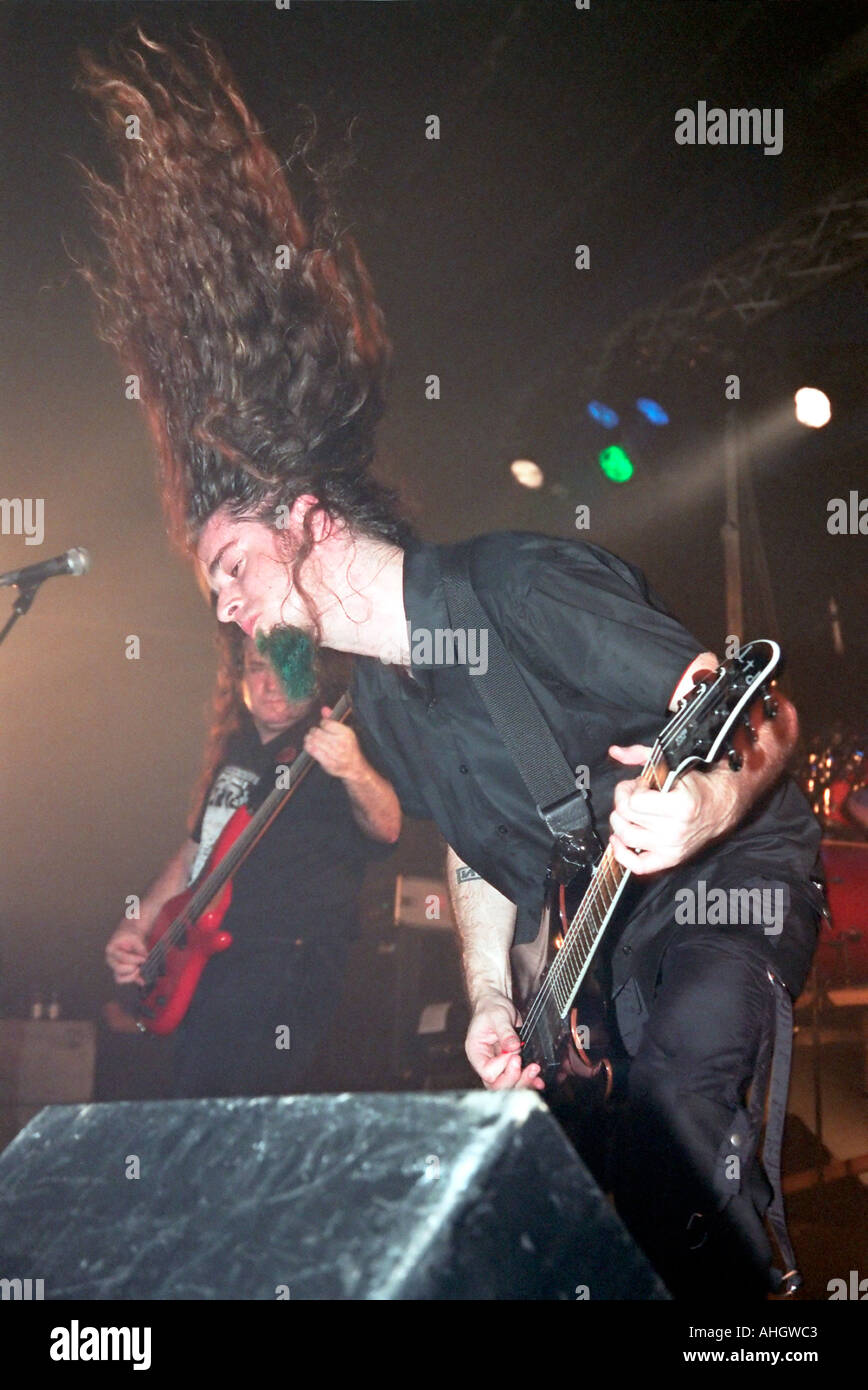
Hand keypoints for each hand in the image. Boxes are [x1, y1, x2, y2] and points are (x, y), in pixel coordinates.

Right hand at [105, 926, 146, 985]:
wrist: (131, 936)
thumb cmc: (130, 935)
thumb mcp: (135, 936)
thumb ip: (140, 947)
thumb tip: (145, 956)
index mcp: (111, 950)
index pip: (122, 958)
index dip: (134, 959)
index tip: (144, 958)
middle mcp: (112, 960)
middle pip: (118, 970)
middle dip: (131, 968)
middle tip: (141, 964)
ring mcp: (116, 967)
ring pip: (119, 978)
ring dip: (131, 977)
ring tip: (140, 971)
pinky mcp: (124, 972)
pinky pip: (127, 979)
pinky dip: (135, 981)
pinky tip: (143, 981)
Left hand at [303, 707, 365, 779]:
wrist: (354, 767)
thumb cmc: (349, 748)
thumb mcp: (345, 732)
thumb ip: (333, 720)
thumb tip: (324, 709)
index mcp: (346, 733)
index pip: (326, 723)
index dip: (322, 724)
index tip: (323, 726)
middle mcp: (341, 743)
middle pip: (318, 732)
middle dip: (313, 731)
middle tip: (314, 733)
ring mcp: (334, 754)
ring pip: (314, 741)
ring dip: (309, 739)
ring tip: (310, 738)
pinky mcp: (328, 763)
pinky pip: (313, 751)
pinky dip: (308, 747)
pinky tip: (309, 745)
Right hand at [465, 993, 544, 1090]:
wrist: (497, 1004)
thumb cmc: (491, 1008)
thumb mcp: (497, 1016)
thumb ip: (505, 1032)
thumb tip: (513, 1047)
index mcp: (476, 1052)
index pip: (488, 1072)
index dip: (503, 1067)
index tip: (513, 1054)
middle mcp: (485, 1062)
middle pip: (497, 1084)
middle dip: (515, 1078)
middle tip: (528, 1065)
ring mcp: (498, 1065)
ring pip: (509, 1085)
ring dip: (524, 1080)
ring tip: (535, 1068)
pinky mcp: (509, 1064)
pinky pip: (518, 1078)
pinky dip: (530, 1081)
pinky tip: (539, 1080)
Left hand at [607, 743, 735, 874]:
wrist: (720, 806)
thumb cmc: (696, 786)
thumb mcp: (671, 764)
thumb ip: (641, 755)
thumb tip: (615, 751)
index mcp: (680, 806)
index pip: (634, 802)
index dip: (631, 789)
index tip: (641, 784)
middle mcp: (676, 830)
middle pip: (627, 818)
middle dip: (623, 800)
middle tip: (633, 794)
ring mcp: (673, 847)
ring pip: (627, 837)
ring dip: (619, 821)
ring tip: (628, 812)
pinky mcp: (671, 858)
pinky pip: (639, 866)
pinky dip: (622, 855)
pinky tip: (618, 840)